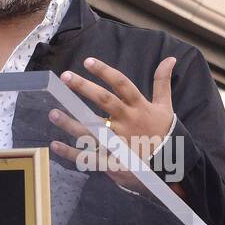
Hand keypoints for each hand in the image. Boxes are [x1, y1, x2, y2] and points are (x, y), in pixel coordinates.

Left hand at [48, 56, 177, 192]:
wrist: (171, 165)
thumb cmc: (164, 133)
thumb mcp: (165, 107)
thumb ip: (162, 82)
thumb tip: (170, 59)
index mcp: (139, 107)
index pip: (121, 84)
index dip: (105, 72)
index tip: (88, 61)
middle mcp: (127, 122)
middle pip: (105, 101)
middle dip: (84, 88)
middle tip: (66, 77)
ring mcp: (119, 142)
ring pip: (93, 129)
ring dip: (71, 122)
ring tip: (53, 113)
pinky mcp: (113, 161)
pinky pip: (89, 157)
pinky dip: (71, 153)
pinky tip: (55, 145)